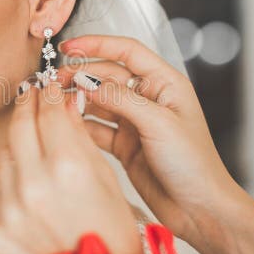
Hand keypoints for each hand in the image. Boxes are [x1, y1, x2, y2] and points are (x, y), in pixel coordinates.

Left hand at [0, 79, 142, 253]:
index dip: (47, 92)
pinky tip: (32, 185)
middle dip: (25, 104)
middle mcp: (34, 185)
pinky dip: (14, 181)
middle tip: (30, 93)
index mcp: (68, 168)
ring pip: (5, 156)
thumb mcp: (106, 177)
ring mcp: (11, 208)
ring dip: (18, 143)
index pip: (48, 112)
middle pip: (19, 126)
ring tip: (33, 141)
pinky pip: (1, 190)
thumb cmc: (112, 232)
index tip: (47, 84)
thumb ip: (78, 137)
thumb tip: (64, 104)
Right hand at [54, 34, 237, 245]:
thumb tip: (86, 80)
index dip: (97, 45)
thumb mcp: (158, 124)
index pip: (127, 52)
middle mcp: (149, 99)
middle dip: (80, 75)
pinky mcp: (124, 145)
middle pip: (107, 76)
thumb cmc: (193, 163)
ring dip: (77, 99)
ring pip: (98, 102)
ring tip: (53, 101)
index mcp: (165, 84)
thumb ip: (120, 99)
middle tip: (54, 80)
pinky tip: (65, 124)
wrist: (200, 209)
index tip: (69, 46)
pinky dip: (80, 125)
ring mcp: (135, 122)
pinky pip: (96, 128)